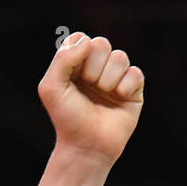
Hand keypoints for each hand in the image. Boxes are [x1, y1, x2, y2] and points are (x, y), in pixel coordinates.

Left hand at [38, 33, 143, 165]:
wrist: (86, 146)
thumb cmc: (67, 119)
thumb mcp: (51, 88)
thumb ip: (62, 59)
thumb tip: (87, 42)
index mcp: (74, 66)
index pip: (80, 39)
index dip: (78, 53)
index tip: (73, 74)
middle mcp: (95, 69)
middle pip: (101, 43)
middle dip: (93, 67)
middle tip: (87, 87)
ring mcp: (115, 77)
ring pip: (120, 56)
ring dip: (107, 78)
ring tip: (102, 95)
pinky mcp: (133, 89)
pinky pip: (135, 73)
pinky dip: (125, 86)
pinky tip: (118, 98)